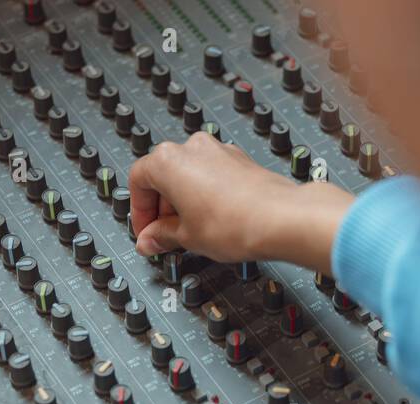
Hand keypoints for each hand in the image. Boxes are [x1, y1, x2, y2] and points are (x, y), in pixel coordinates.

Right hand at [128, 131, 353, 273]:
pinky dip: (205, 195)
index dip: (139, 211)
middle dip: (161, 208)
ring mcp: (218, 151)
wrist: (281, 218)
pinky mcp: (239, 160)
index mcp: (168, 160)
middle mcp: (192, 148)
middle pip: (162, 175)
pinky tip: (213, 220)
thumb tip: (150, 240)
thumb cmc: (235, 223)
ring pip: (188, 174)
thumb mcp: (187, 236)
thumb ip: (162, 235)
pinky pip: (211, 175)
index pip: (138, 181)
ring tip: (191, 232)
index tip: (146, 232)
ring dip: (183, 201)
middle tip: (165, 236)